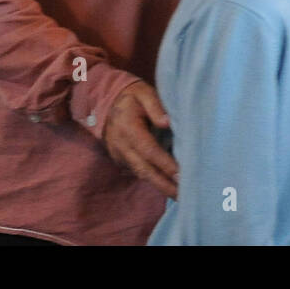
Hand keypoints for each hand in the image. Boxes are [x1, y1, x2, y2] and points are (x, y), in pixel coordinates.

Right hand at [102, 81, 178, 198]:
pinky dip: (153, 180)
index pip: (148, 150)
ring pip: (141, 174)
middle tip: (185, 195)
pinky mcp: (120, 160)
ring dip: (161, 186)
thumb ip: (156, 106)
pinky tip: (169, 185)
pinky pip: (138, 172)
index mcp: (128, 127)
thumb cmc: (130, 97)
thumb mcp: (143, 93)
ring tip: (181, 195)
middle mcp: (122, 145)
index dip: (165, 164)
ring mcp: (119, 155)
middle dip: (165, 185)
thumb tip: (167, 123)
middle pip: (144, 170)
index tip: (182, 175)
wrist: (104, 102)